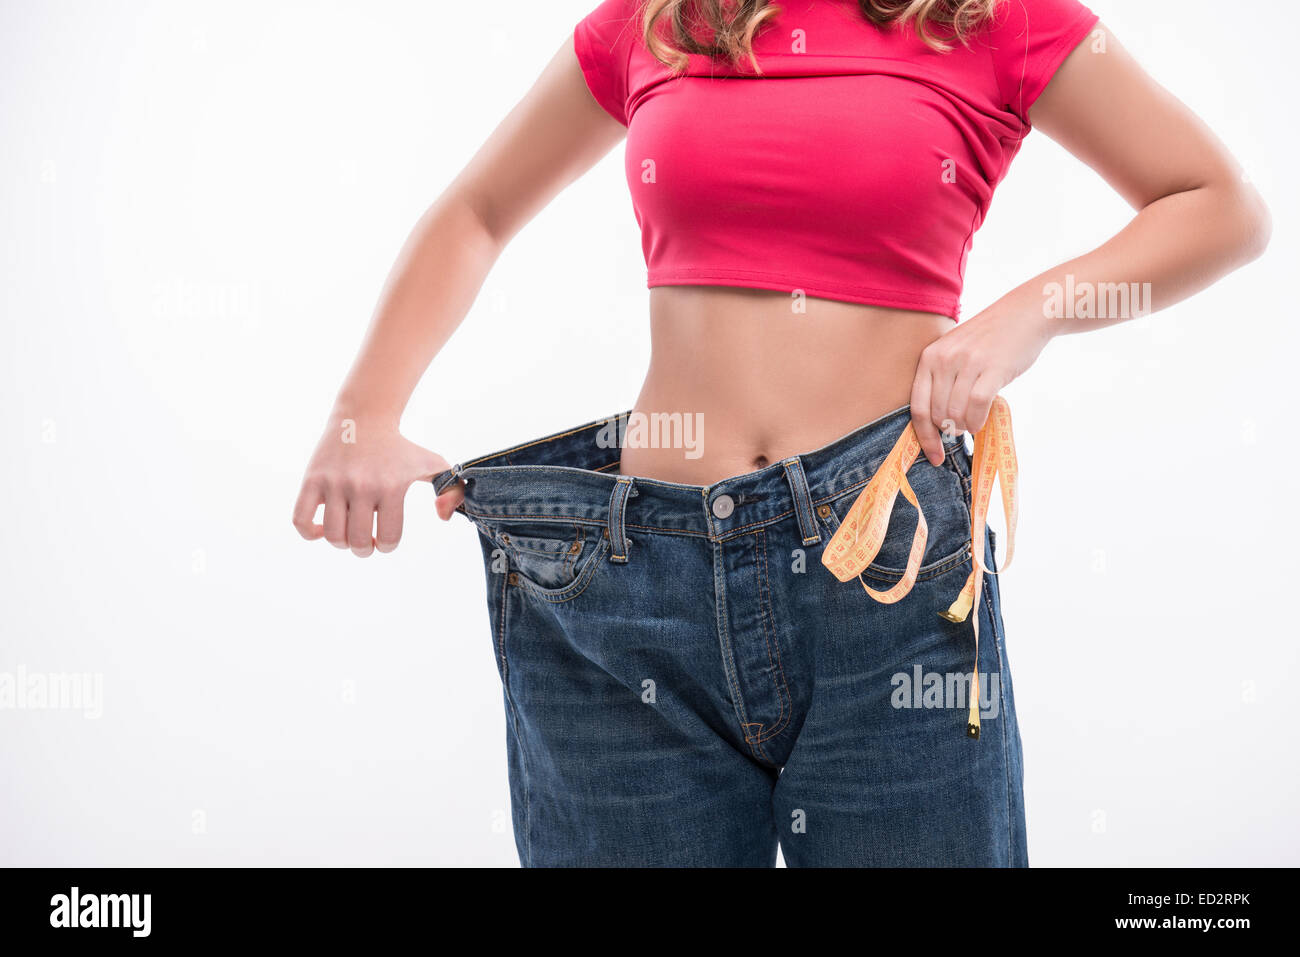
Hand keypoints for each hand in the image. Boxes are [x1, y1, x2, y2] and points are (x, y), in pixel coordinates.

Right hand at [292, 413, 462, 556]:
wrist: (364, 418)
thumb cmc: (400, 448)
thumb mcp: (432, 464)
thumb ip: (452, 490)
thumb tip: (442, 517)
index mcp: (391, 487)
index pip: (387, 539)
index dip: (386, 546)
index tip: (384, 539)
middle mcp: (361, 485)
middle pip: (358, 541)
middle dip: (364, 549)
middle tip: (365, 539)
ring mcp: (334, 482)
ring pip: (332, 535)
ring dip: (341, 543)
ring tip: (348, 531)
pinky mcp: (312, 479)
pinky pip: (300, 519)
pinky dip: (310, 533)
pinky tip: (323, 528)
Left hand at [910, 308, 1053, 465]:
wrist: (1024, 313)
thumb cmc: (989, 339)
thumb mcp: (954, 352)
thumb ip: (942, 381)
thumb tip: (937, 425)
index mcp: (929, 357)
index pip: (918, 407)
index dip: (924, 437)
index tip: (934, 456)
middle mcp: (944, 359)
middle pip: (937, 415)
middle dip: (949, 430)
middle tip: (962, 428)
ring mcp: (967, 363)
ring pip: (956, 414)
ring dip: (965, 426)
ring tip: (973, 421)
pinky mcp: (992, 368)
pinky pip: (977, 407)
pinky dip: (978, 421)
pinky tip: (982, 421)